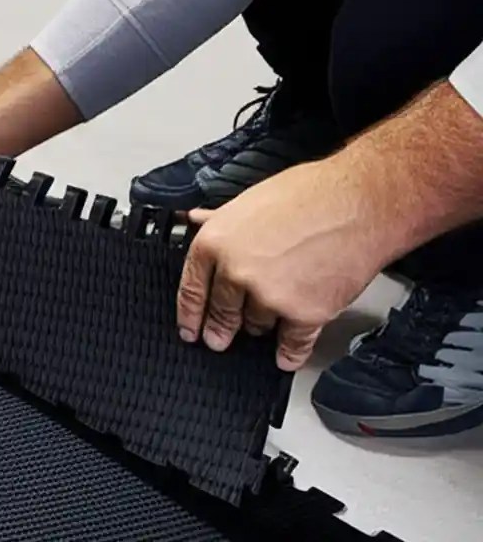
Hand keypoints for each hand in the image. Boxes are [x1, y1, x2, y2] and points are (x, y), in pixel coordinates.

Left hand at [176, 161, 385, 370]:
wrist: (361, 204)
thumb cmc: (310, 195)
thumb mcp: (250, 201)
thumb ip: (220, 219)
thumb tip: (195, 220)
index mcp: (216, 243)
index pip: (191, 289)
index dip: (190, 315)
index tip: (190, 330)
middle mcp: (236, 273)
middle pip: (222, 313)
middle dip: (221, 329)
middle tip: (221, 338)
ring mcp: (269, 296)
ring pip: (257, 325)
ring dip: (264, 324)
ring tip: (276, 311)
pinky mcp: (304, 314)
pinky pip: (292, 345)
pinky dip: (290, 353)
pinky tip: (287, 356)